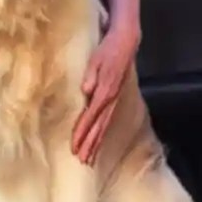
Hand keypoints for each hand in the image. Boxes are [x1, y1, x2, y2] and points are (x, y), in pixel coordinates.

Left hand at [71, 24, 139, 164]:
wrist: (126, 41)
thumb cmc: (107, 49)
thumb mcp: (96, 58)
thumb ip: (91, 75)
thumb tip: (86, 90)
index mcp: (105, 90)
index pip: (91, 115)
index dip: (83, 131)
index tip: (75, 145)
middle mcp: (111, 98)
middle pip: (99, 126)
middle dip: (90, 143)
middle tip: (82, 159)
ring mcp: (114, 99)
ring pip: (104, 126)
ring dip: (96, 143)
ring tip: (88, 158)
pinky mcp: (115, 98)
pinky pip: (107, 120)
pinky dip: (101, 133)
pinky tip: (96, 142)